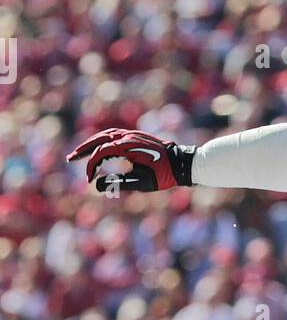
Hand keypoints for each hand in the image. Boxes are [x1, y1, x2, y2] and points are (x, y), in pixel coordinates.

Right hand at [67, 129, 195, 192]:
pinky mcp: (135, 136)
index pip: (100, 153)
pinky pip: (113, 134)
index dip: (92, 167)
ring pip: (105, 135)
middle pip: (98, 140)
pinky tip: (98, 147)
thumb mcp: (142, 183)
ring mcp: (131, 134)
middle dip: (83, 150)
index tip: (89, 180)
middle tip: (70, 159)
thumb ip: (119, 183)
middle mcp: (127, 137)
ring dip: (91, 143)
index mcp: (126, 146)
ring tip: (80, 153)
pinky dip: (102, 140)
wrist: (182, 162)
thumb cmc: (164, 174)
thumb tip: (97, 185)